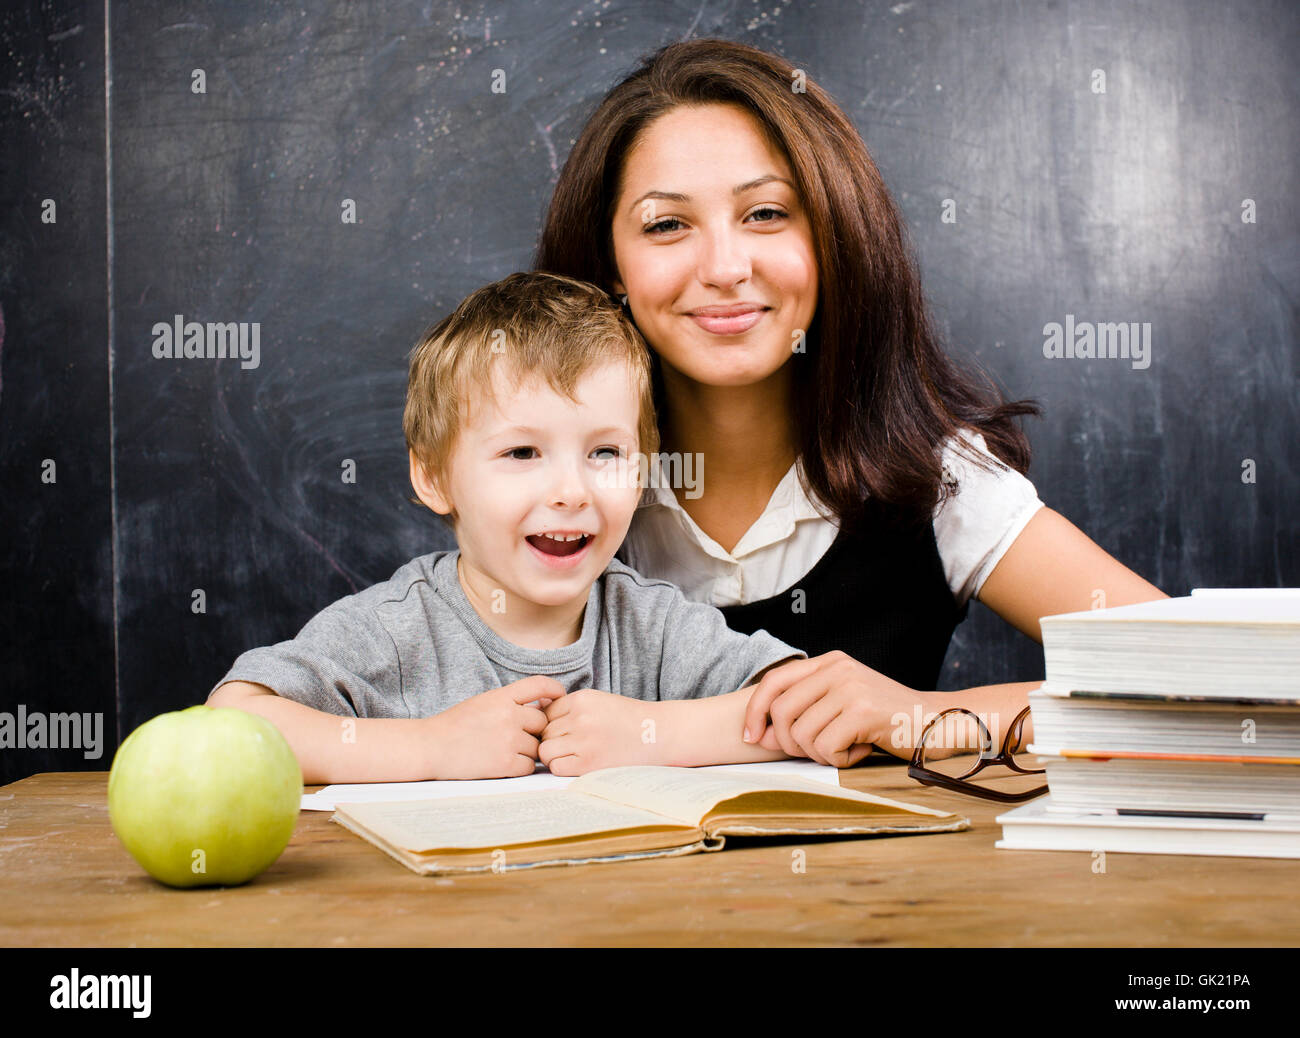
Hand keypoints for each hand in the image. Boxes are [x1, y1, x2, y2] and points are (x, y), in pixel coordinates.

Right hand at [425, 675, 564, 778]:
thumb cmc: (455, 725)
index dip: (554, 690)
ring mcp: (508, 740)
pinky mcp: (505, 764)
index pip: (539, 685)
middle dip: (534, 731)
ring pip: (537, 747)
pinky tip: (502, 763)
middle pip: (542, 722)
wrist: (430, 747)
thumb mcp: (483, 702)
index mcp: (502, 697)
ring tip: (501, 750)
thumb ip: (510, 703)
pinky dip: (520, 767)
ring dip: (526, 751)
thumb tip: (542, 708)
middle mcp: (509, 716)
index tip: (559, 697)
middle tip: (514, 737)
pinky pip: (529, 766)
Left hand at [539, 689, 659, 776]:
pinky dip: (561, 768)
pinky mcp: (589, 763)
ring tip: (571, 756)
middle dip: (551, 740)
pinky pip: (556, 767)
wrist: (658, 734)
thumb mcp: (599, 701)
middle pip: (543, 732)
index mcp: (582, 699)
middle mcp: (580, 717)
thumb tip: (537, 712)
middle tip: (570, 746)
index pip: (546, 713)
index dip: (551, 725)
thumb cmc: (628, 719)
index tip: (565, 732)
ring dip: (553, 755)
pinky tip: (577, 765)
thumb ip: (571, 707)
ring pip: (545, 750)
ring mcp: (584, 740)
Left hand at [741, 651, 925, 766]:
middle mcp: (837, 668)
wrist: (936, 723)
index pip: (773, 681)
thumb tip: (760, 733)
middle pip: (782, 711)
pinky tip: (859, 752)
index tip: (751, 737)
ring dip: (819, 754)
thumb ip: (806, 707)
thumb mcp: (842, 701)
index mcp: (829, 661)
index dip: (754, 711)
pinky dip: (838, 760)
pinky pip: (826, 747)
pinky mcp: (863, 711)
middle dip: (788, 743)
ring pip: (802, 734)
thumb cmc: (884, 720)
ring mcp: (851, 688)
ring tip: (845, 748)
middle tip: (815, 752)